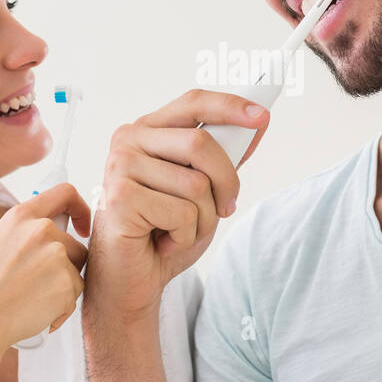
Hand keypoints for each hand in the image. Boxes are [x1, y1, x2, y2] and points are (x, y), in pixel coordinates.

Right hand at [0, 183, 91, 353]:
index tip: (82, 227)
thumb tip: (51, 231)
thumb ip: (24, 233)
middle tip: (38, 285)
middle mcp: (42, 230)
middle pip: (75, 245)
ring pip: (75, 271)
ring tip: (30, 299)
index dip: (80, 209)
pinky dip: (61, 306)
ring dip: (62, 286)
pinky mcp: (67, 283)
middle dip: (65, 265)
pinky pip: (75, 294)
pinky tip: (35, 312)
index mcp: (22, 217)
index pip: (64, 194)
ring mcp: (57, 256)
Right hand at [85, 89, 269, 325]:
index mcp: (148, 130)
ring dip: (202, 219)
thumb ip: (222, 157)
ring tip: (178, 230)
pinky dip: (184, 236)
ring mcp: (120, 167)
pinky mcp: (120, 198)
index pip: (194, 103)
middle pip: (202, 144)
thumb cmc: (162, 231)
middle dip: (226, 182)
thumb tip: (255, 124)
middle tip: (226, 207)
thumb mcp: (202, 189)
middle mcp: (129, 140)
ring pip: (195, 184)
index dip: (230, 107)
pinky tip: (163, 241)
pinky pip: (181, 213)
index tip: (262, 116)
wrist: (130, 279)